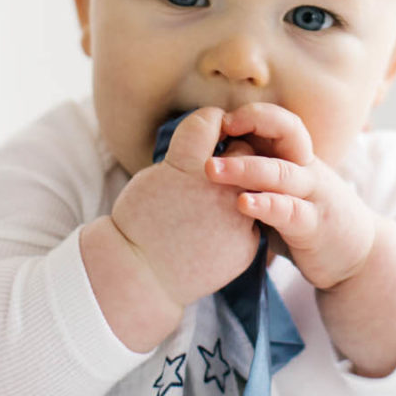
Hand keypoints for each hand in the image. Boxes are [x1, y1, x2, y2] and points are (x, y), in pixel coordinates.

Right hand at [110, 107, 261, 305]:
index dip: (210, 122)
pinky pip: (253, 219)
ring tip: (216, 199)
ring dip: (241, 186)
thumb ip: (187, 157)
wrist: (141, 276)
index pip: (211, 119)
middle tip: (214, 168)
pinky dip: (239, 221)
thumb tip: (213, 143)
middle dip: (232, 153)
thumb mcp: (155, 176)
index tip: (208, 130)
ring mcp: (236, 218)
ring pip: (254, 184)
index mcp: (187, 165)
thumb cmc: (140, 222)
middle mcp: (217, 187)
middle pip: (243, 149)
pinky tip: (216, 232)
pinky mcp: (247, 244)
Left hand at [203, 103, 377, 289]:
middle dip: (249, 125)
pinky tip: (241, 203)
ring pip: (281, 172)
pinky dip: (265, 205)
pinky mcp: (314, 225)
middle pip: (285, 134)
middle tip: (214, 129)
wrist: (360, 255)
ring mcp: (314, 196)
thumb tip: (213, 162)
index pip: (281, 122)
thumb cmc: (312, 221)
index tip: (221, 120)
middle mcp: (308, 170)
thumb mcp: (287, 192)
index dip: (253, 115)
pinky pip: (289, 210)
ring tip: (212, 169)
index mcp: (299, 159)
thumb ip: (259, 178)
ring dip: (244, 168)